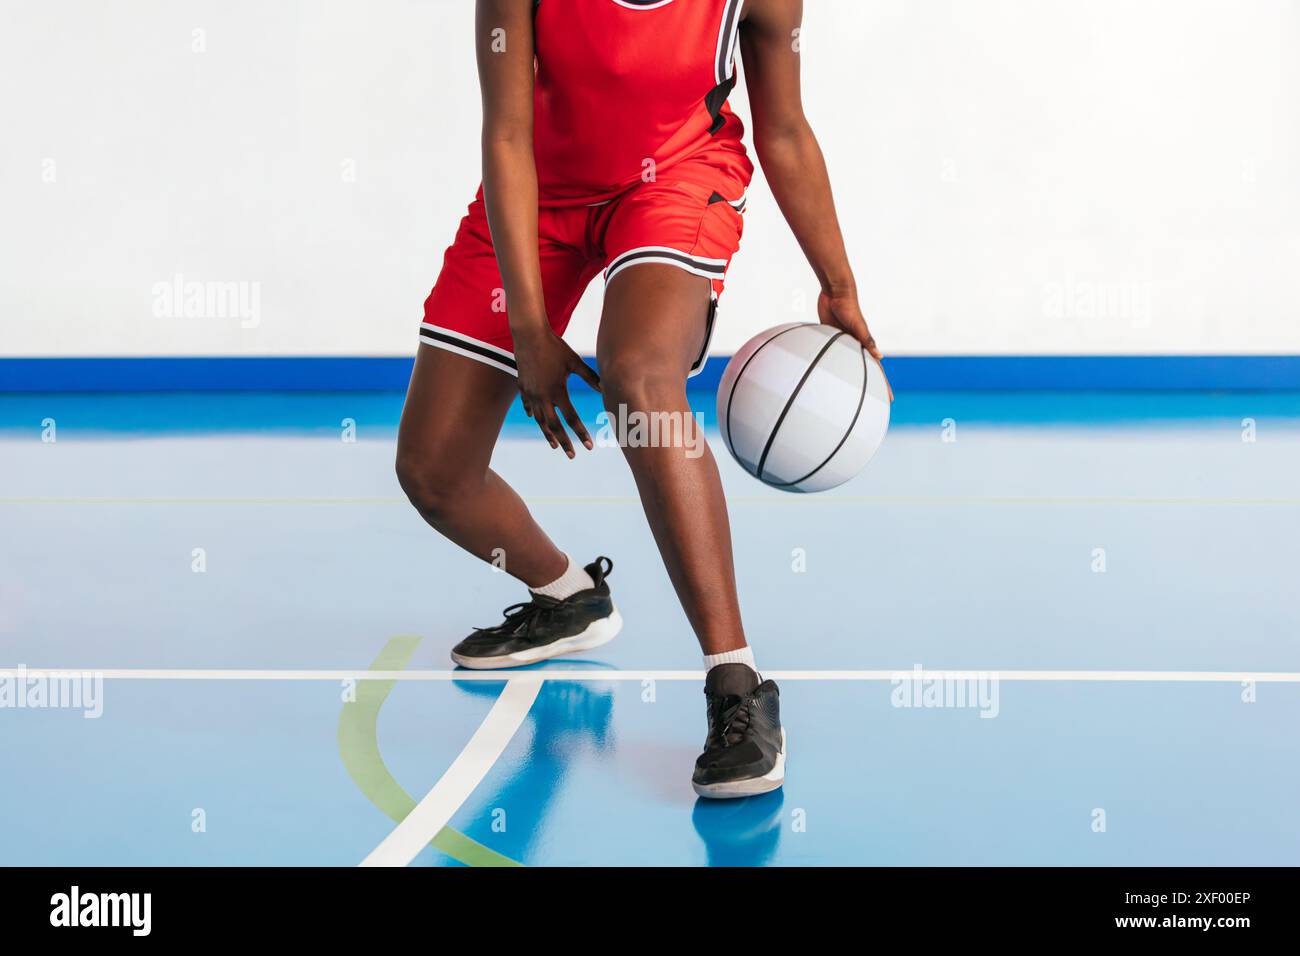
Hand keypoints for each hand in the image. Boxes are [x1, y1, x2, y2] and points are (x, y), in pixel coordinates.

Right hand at [513, 328, 601, 456]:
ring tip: (555, 445)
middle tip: (572, 456)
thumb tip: (605, 389)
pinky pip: (528, 406)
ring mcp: (530, 394)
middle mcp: (542, 397)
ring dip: (548, 434)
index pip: (571, 419)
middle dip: (564, 442)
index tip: (589, 446)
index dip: (581, 433)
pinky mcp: (522, 388)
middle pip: (553, 426)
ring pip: (539, 420)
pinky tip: (535, 420)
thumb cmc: (555, 347)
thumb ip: (590, 377)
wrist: (528, 335)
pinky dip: (533, 415)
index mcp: (557, 392)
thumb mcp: (575, 362)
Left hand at [817, 288, 892, 401]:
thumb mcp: (859, 325)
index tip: (890, 399)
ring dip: (853, 376)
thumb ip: (867, 340)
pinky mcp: (832, 337)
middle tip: (873, 401)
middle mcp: (856, 345)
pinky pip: (834, 354)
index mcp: (864, 345)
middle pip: (865, 370)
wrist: (836, 292)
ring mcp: (844, 342)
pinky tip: (831, 371)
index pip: (877, 369)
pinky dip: (835, 364)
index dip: (884, 385)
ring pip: (850, 364)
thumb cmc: (848, 307)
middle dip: (871, 386)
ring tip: (853, 390)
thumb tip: (880, 357)